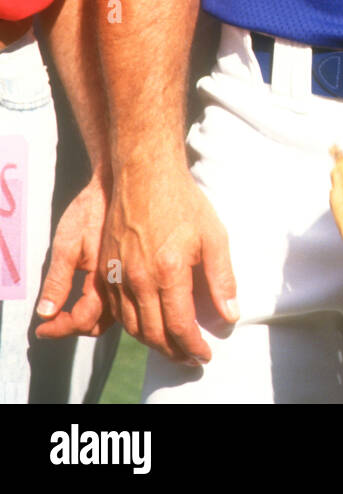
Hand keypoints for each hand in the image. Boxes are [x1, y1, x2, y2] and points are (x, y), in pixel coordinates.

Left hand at [35, 175, 114, 338]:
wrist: (114, 186)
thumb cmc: (89, 210)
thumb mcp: (67, 244)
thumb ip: (58, 281)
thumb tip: (46, 313)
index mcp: (104, 279)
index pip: (83, 320)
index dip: (59, 329)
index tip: (40, 328)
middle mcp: (121, 283)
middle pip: (98, 324)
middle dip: (72, 328)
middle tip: (50, 322)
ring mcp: (128, 278)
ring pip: (110, 316)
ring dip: (86, 321)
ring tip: (66, 314)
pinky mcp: (130, 270)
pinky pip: (118, 302)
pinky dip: (99, 309)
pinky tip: (86, 299)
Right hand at [101, 165, 238, 364]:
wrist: (145, 172)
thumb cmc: (183, 201)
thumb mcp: (213, 236)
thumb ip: (221, 279)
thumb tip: (230, 315)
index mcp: (169, 271)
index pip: (180, 326)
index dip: (194, 347)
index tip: (205, 355)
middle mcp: (139, 278)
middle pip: (154, 334)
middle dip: (174, 352)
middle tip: (190, 358)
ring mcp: (118, 274)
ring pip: (132, 326)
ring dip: (152, 342)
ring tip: (172, 346)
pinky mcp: (105, 268)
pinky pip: (115, 309)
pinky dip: (132, 324)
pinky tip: (147, 323)